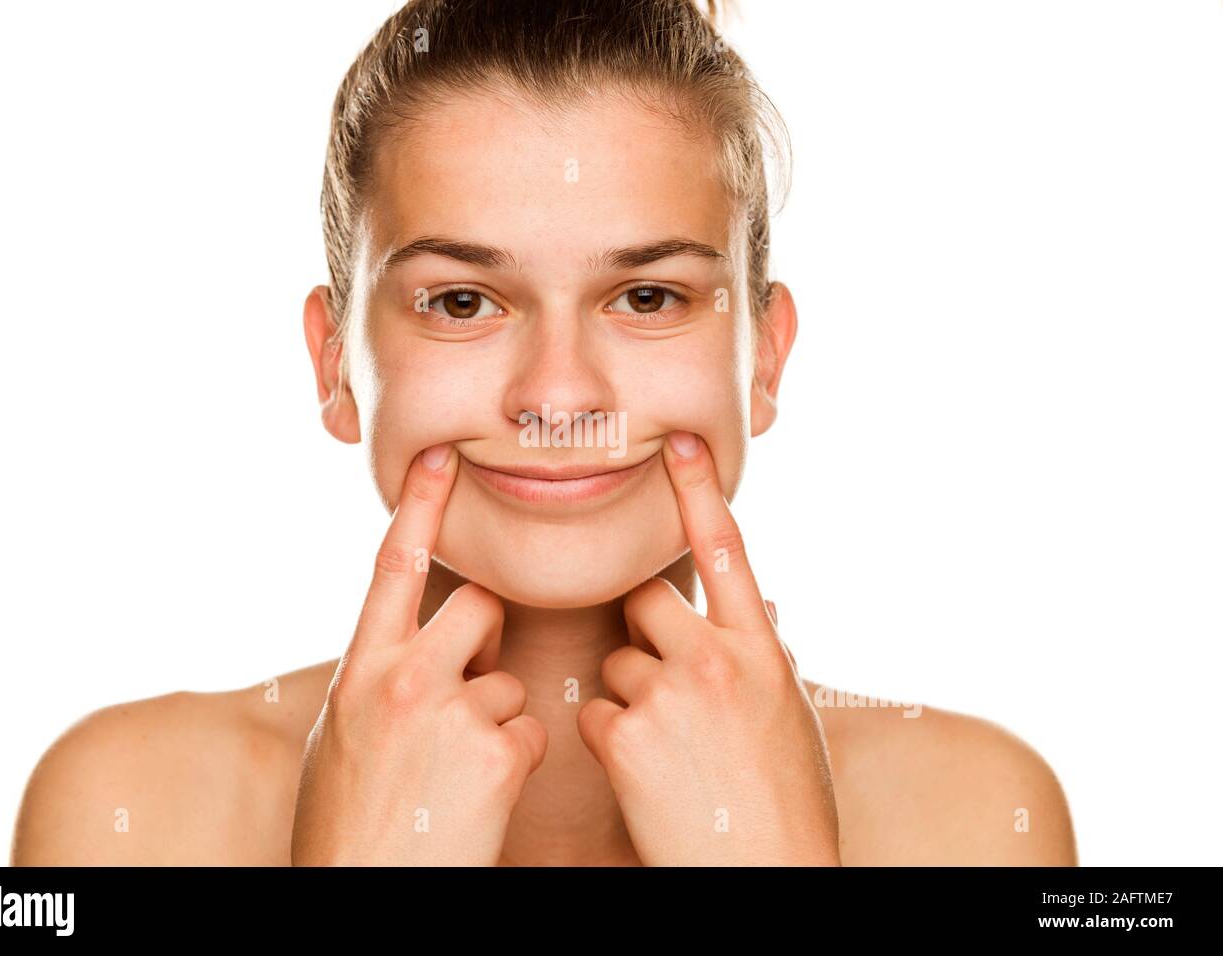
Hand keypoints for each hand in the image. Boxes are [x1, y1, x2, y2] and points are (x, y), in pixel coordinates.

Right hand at [291, 444, 547, 864]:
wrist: (362, 898)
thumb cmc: (347, 826)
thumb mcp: (340, 739)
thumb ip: (376, 681)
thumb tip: (408, 647)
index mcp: (359, 672)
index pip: (394, 567)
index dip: (421, 506)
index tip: (442, 454)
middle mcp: (402, 680)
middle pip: (479, 608)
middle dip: (487, 639)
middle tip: (466, 690)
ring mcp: (450, 716)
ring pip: (508, 680)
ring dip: (496, 720)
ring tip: (455, 774)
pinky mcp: (496, 756)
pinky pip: (529, 731)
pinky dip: (515, 761)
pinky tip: (479, 799)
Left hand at [577, 430, 840, 865]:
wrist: (769, 876)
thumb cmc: (787, 803)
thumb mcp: (792, 717)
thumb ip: (764, 656)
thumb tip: (761, 609)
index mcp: (761, 651)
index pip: (726, 551)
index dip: (699, 491)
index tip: (677, 442)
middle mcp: (716, 661)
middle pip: (645, 602)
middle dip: (644, 632)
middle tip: (666, 683)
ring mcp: (669, 697)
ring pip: (617, 662)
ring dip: (630, 697)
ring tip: (669, 752)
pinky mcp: (625, 738)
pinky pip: (593, 712)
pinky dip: (609, 739)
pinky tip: (644, 775)